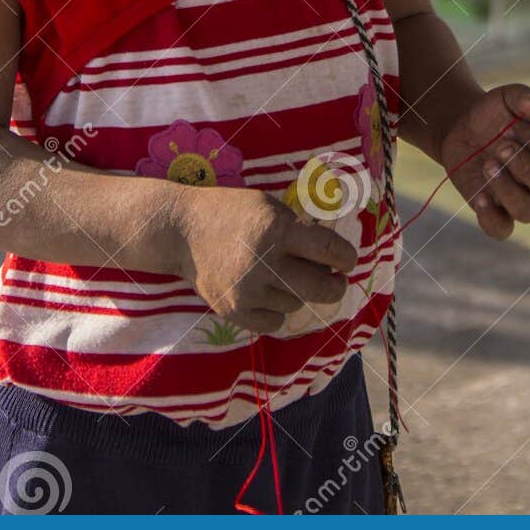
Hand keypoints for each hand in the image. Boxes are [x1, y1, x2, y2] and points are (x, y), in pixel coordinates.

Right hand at [173, 185, 356, 333]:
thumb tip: (333, 256)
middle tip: (335, 280)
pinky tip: (268, 294)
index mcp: (276, 228)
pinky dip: (277, 311)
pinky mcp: (234, 311)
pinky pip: (275, 322)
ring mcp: (248, 290)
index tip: (348, 261)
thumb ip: (298, 229)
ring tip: (283, 277)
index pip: (328, 250)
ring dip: (297, 292)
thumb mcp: (267, 206)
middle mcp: (264, 261)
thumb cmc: (230, 212)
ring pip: (296, 304)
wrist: (181, 231)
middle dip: (335, 285)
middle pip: (320, 287)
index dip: (346, 258)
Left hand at [439, 83, 529, 240]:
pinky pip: (502, 229)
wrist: (460, 128)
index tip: (510, 125)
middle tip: (499, 148)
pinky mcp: (495, 209)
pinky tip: (479, 197)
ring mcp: (519, 195)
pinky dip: (492, 219)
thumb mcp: (504, 96)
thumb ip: (523, 96)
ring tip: (487, 166)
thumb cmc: (491, 113)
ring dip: (509, 191)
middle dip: (525, 167)